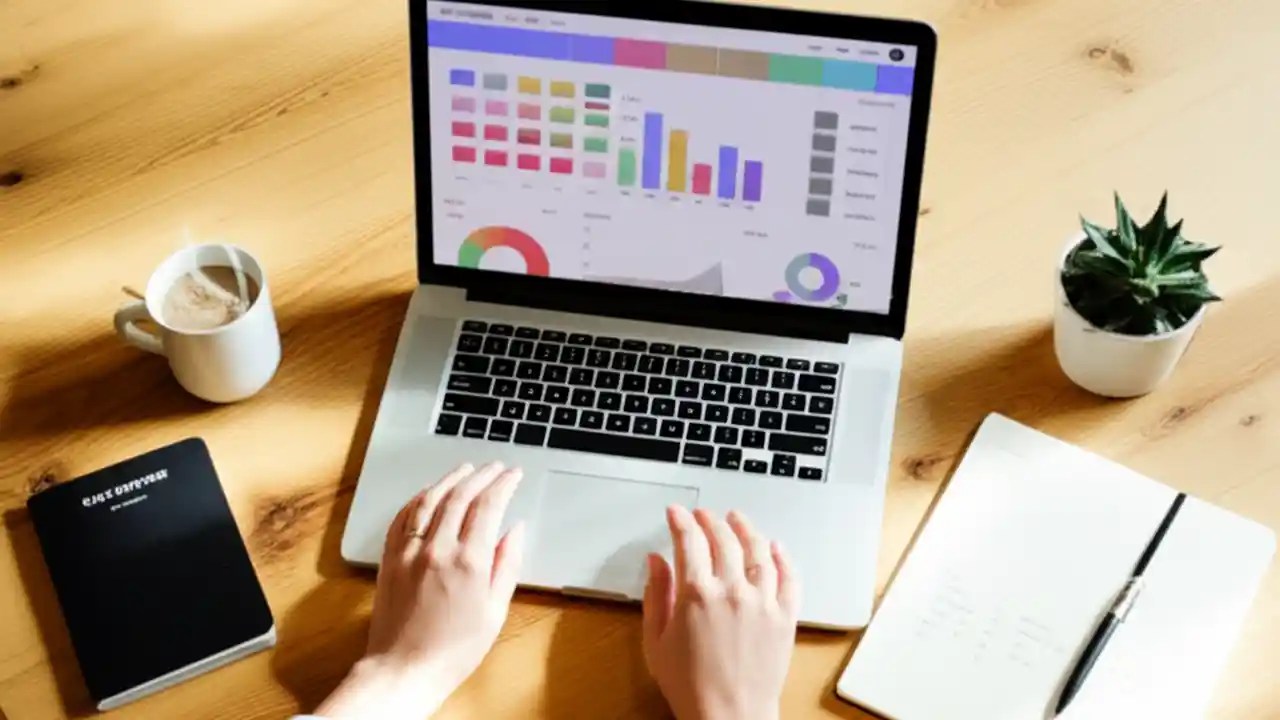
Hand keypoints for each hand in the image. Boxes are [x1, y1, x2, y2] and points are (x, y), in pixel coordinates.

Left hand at [315, 462, 525, 718]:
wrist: (405, 669)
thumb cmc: (453, 650)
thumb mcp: (495, 611)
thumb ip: (507, 565)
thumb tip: (516, 531)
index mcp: (469, 563)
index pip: (489, 506)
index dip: (504, 484)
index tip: (513, 475)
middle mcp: (438, 550)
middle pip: (460, 496)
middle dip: (481, 475)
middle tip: (494, 467)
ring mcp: (409, 552)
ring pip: (430, 499)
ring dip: (450, 479)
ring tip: (465, 469)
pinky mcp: (390, 559)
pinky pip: (403, 518)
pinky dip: (418, 499)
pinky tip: (428, 493)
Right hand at [642, 506, 799, 719]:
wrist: (729, 717)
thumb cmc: (690, 686)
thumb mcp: (656, 640)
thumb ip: (656, 594)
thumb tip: (656, 561)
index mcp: (697, 594)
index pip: (689, 540)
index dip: (681, 521)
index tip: (676, 513)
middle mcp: (733, 591)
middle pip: (724, 538)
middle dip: (710, 520)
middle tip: (703, 515)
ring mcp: (763, 602)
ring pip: (758, 550)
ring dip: (747, 529)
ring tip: (737, 519)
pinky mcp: (784, 617)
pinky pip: (789, 578)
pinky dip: (783, 558)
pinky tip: (775, 547)